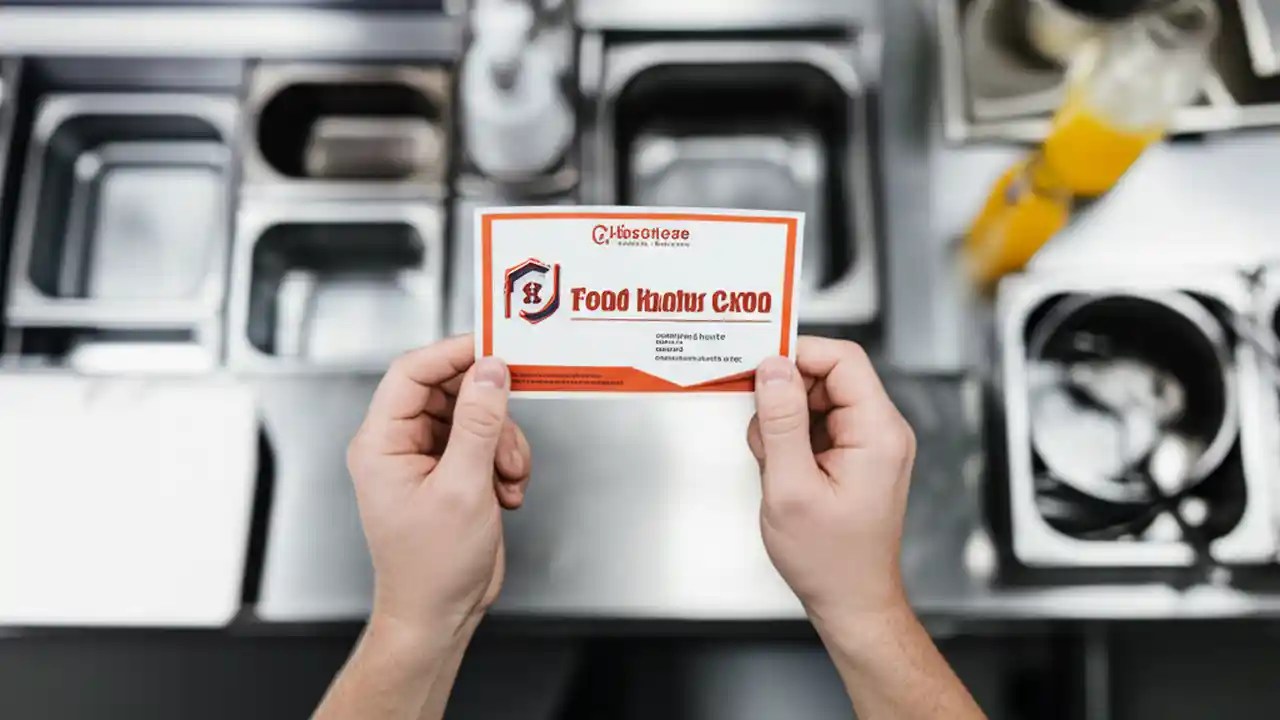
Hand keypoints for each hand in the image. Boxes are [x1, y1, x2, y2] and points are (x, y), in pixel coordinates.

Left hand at [346, 335, 531, 640]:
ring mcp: (426, 458)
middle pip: (449, 391)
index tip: (493, 348)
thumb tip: (490, 372)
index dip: (452, 354)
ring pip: (475, 416)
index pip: (412, 373)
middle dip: (490, 411)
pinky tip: (507, 492)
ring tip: (509, 478)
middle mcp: (399, 444)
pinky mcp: (452, 472)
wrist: (438, 614)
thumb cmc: (431, 567)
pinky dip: (504, 462)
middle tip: (511, 429)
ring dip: (503, 443)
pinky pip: (485, 442)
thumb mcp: (462, 488)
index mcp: (381, 442)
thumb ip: (479, 424)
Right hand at [748, 337, 915, 625]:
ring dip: (783, 424)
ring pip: (815, 400)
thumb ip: (780, 421)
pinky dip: (790, 441)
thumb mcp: (790, 487)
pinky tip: (783, 473)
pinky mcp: (855, 455)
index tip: (759, 367)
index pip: (842, 359)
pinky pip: (816, 425)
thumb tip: (772, 368)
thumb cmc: (830, 559)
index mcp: (877, 432)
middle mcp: (882, 431)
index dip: (797, 355)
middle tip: (761, 432)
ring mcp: (870, 443)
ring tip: (776, 468)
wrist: (851, 601)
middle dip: (784, 397)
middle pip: (826, 376)